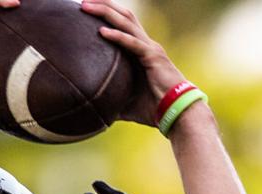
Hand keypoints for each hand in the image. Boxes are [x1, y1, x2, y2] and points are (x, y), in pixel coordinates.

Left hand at [80, 0, 188, 124]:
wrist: (179, 113)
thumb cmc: (155, 109)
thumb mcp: (126, 103)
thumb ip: (111, 101)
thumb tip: (92, 111)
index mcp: (141, 51)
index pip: (123, 25)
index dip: (107, 14)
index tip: (86, 11)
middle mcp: (146, 44)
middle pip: (123, 15)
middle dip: (103, 5)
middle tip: (83, 2)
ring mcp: (150, 48)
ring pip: (126, 22)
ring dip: (106, 12)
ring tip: (86, 6)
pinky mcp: (153, 57)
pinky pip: (132, 43)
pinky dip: (117, 36)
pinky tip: (102, 31)